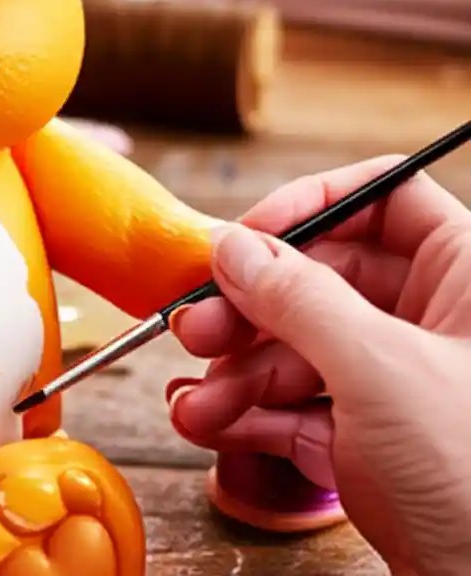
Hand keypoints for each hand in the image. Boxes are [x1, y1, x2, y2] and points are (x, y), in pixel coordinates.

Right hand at [166, 156, 470, 575]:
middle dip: (249, 308)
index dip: (312, 207)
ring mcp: (396, 382)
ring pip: (297, 348)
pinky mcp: (369, 439)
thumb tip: (236, 248)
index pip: (385, 200)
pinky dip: (247, 415)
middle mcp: (433, 321)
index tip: (246, 239)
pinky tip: (209, 423)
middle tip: (196, 327)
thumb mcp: (382, 371)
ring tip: (197, 401)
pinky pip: (294, 407)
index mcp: (465, 278)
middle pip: (322, 279)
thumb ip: (300, 299)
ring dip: (235, 374)